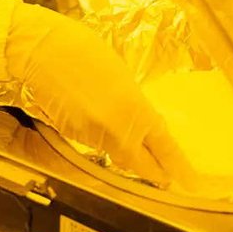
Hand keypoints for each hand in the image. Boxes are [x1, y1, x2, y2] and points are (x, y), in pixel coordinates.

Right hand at [6, 4, 192, 184]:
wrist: (43, 49)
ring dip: (125, 150)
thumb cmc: (84, 51)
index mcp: (136, 110)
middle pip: (140, 165)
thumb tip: (141, 124)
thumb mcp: (123, 77)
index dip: (178, 166)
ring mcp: (92, 137)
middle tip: (166, 179)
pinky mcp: (72, 138)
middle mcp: (116, 131)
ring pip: (116, 155)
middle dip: (154, 173)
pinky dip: (102, 140)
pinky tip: (99, 121)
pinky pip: (95, 145)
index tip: (189, 181)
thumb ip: (135, 106)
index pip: (164, 147)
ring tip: (126, 136)